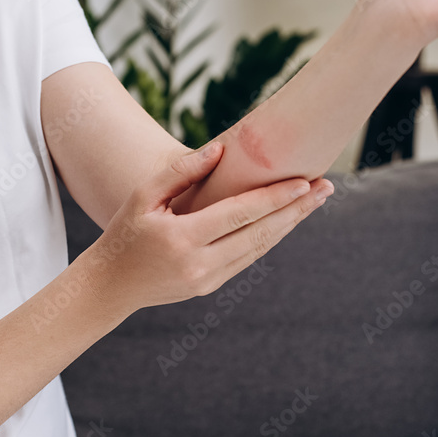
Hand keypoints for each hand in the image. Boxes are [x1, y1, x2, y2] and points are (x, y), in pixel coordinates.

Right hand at [78, 143, 333, 312]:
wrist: (111, 285)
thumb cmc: (125, 231)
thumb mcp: (142, 196)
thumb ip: (181, 172)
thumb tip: (220, 148)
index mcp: (181, 238)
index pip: (239, 214)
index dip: (274, 198)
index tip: (303, 181)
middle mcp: (200, 264)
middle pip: (260, 234)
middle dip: (296, 210)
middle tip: (326, 188)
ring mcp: (208, 280)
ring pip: (259, 249)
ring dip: (289, 225)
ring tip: (314, 202)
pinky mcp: (211, 288)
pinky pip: (248, 259)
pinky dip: (269, 238)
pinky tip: (286, 220)